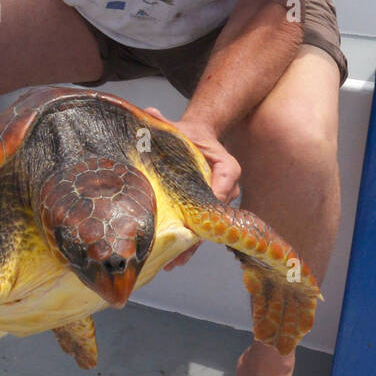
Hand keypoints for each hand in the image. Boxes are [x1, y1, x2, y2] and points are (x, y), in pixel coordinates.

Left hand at [143, 107, 241, 270]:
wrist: (196, 139)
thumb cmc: (189, 135)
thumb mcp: (179, 127)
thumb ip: (164, 122)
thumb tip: (148, 112)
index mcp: (226, 166)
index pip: (224, 183)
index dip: (213, 198)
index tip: (198, 213)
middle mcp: (226, 187)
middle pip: (214, 213)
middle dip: (198, 234)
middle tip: (182, 250)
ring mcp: (217, 202)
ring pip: (207, 226)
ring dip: (191, 245)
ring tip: (175, 263)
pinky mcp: (205, 211)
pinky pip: (199, 229)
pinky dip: (188, 244)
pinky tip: (174, 261)